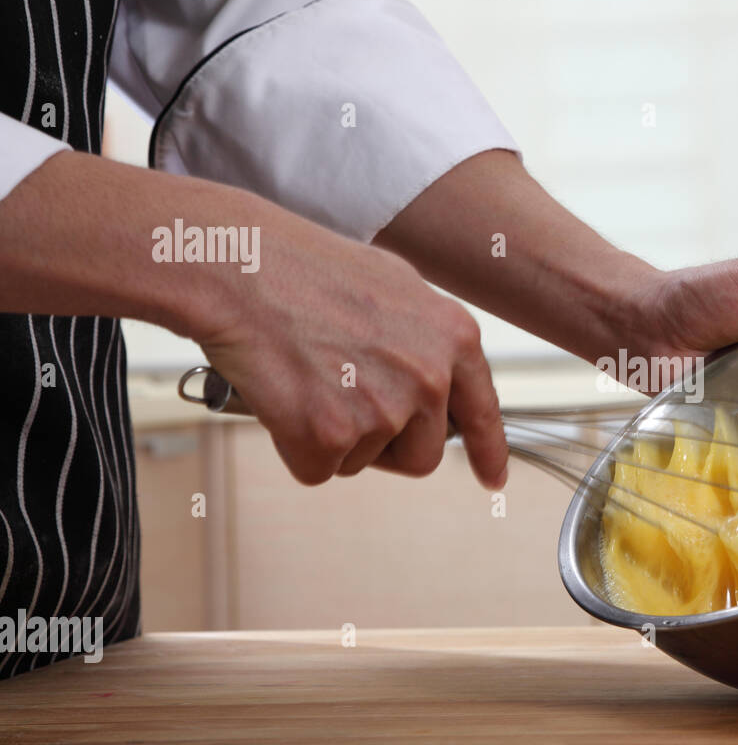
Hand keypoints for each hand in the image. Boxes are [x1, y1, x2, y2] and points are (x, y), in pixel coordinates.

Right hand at [192, 204, 508, 488]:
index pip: (482, 412)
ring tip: (306, 379)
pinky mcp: (331, 436)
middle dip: (387, 445)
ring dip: (334, 438)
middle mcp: (430, 377)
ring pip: (364, 462)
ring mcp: (383, 410)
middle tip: (343, 404)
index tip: (491, 479)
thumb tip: (438, 380)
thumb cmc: (306, 267)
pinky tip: (282, 398)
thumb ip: (427, 339)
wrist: (240, 265)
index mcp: (454, 337)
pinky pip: (317, 469)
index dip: (487, 452)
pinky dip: (294, 446)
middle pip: (422, 454)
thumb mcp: (394, 287)